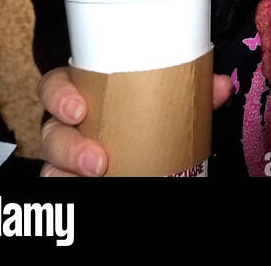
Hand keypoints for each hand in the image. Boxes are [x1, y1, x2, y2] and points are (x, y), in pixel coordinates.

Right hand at [37, 66, 231, 176]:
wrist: (153, 142)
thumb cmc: (148, 108)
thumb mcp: (167, 95)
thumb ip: (192, 88)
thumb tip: (219, 86)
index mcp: (88, 90)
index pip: (56, 85)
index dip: (59, 95)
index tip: (79, 108)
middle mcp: (70, 121)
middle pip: (51, 130)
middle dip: (68, 146)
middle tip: (98, 160)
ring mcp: (67, 151)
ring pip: (52, 162)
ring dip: (70, 171)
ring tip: (100, 174)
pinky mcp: (70, 174)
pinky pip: (58, 182)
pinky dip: (69, 184)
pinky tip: (83, 186)